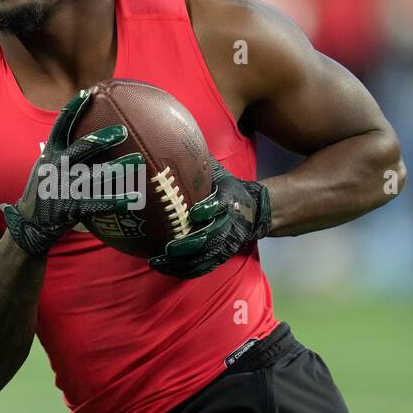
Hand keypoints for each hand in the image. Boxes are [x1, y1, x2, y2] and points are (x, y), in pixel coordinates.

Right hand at [0, 89, 143, 254]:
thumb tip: (84, 136)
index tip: (88, 93)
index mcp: (50, 154)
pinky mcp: (70, 208)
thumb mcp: (46, 167)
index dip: (74, 109)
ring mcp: (63, 188)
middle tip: (123, 130)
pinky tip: (134, 197)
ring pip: (94, 176)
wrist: (29, 224)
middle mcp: (56, 168)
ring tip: (137, 161)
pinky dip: (117, 200)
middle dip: (102, 138)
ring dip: (117, 168)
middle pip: (80, 149)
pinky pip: (98, 203)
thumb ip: (61, 151)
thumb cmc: (43, 192)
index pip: (61, 126)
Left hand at [149, 157, 271, 278]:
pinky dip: (186, 270)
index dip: (209, 208)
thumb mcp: (217, 173)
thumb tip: (171, 142)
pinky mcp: (222, 254)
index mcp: (228, 198)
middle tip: (168, 248)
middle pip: (212, 236)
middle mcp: (230, 222)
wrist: (254, 210)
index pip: (220, 203)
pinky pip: (204, 266)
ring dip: (182, 262)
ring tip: (158, 262)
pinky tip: (166, 269)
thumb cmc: (226, 188)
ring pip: (206, 256)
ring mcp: (227, 241)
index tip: (194, 212)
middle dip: (189, 244)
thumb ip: (198, 164)